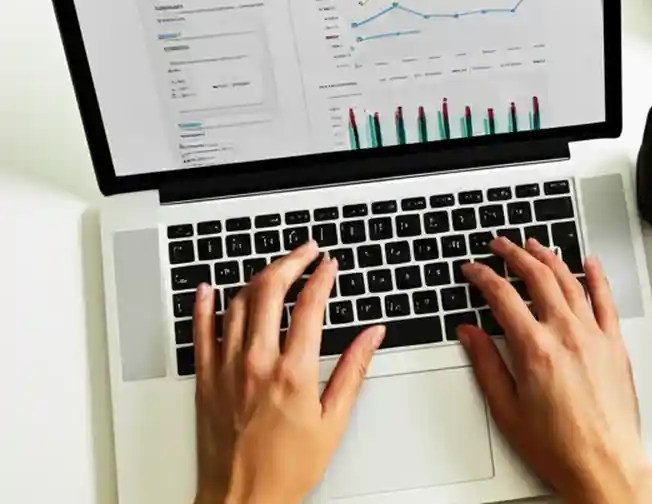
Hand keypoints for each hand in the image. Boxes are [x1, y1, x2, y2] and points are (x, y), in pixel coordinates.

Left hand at [192, 241, 384, 503]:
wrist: (241, 500)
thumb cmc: (286, 469)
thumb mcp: (334, 421)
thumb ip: (353, 371)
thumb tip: (372, 336)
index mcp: (293, 373)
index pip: (309, 306)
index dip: (322, 277)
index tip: (330, 266)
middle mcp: (257, 364)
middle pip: (270, 291)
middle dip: (291, 262)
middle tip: (306, 253)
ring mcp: (226, 369)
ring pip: (237, 303)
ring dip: (257, 277)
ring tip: (274, 268)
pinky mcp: (205, 379)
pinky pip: (199, 330)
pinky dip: (202, 304)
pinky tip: (208, 289)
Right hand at [458, 237, 651, 503]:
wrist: (604, 463)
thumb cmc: (559, 446)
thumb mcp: (507, 410)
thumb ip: (486, 365)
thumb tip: (470, 334)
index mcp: (535, 349)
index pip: (502, 297)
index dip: (483, 277)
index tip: (473, 269)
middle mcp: (566, 335)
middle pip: (537, 278)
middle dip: (515, 255)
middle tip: (501, 245)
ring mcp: (594, 336)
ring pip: (570, 281)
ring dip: (550, 258)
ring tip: (535, 246)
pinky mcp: (615, 344)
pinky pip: (606, 300)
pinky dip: (597, 276)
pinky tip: (590, 263)